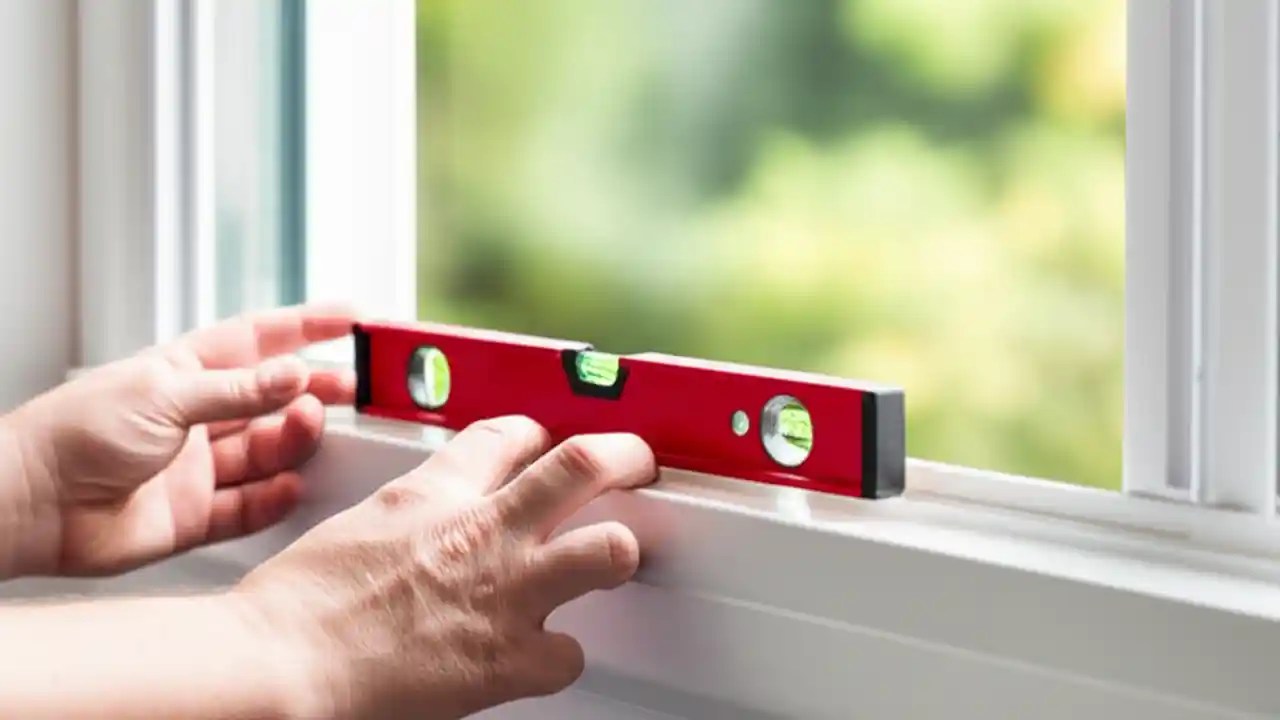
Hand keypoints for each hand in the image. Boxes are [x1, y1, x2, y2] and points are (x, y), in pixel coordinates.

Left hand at [1, 303, 356, 576]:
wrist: (31, 504)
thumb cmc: (75, 433)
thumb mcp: (165, 396)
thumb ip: (238, 391)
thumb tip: (295, 376)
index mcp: (185, 372)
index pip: (258, 340)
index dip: (306, 326)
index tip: (353, 319)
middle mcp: (196, 418)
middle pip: (272, 399)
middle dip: (316, 389)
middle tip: (356, 388)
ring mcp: (196, 467)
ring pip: (266, 451)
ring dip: (294, 440)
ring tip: (310, 429)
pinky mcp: (194, 515)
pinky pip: (249, 507)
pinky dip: (275, 497)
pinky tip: (292, 486)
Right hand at [233, 417, 656, 719]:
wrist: (279, 664)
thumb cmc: (299, 604)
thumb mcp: (361, 523)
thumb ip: (415, 511)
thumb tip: (434, 515)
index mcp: (435, 492)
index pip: (509, 433)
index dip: (538, 432)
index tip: (547, 442)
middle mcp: (481, 531)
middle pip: (584, 464)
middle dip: (627, 456)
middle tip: (639, 462)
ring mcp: (504, 593)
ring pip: (610, 548)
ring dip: (618, 550)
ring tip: (616, 554)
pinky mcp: (507, 660)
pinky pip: (571, 654)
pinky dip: (561, 656)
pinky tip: (544, 654)